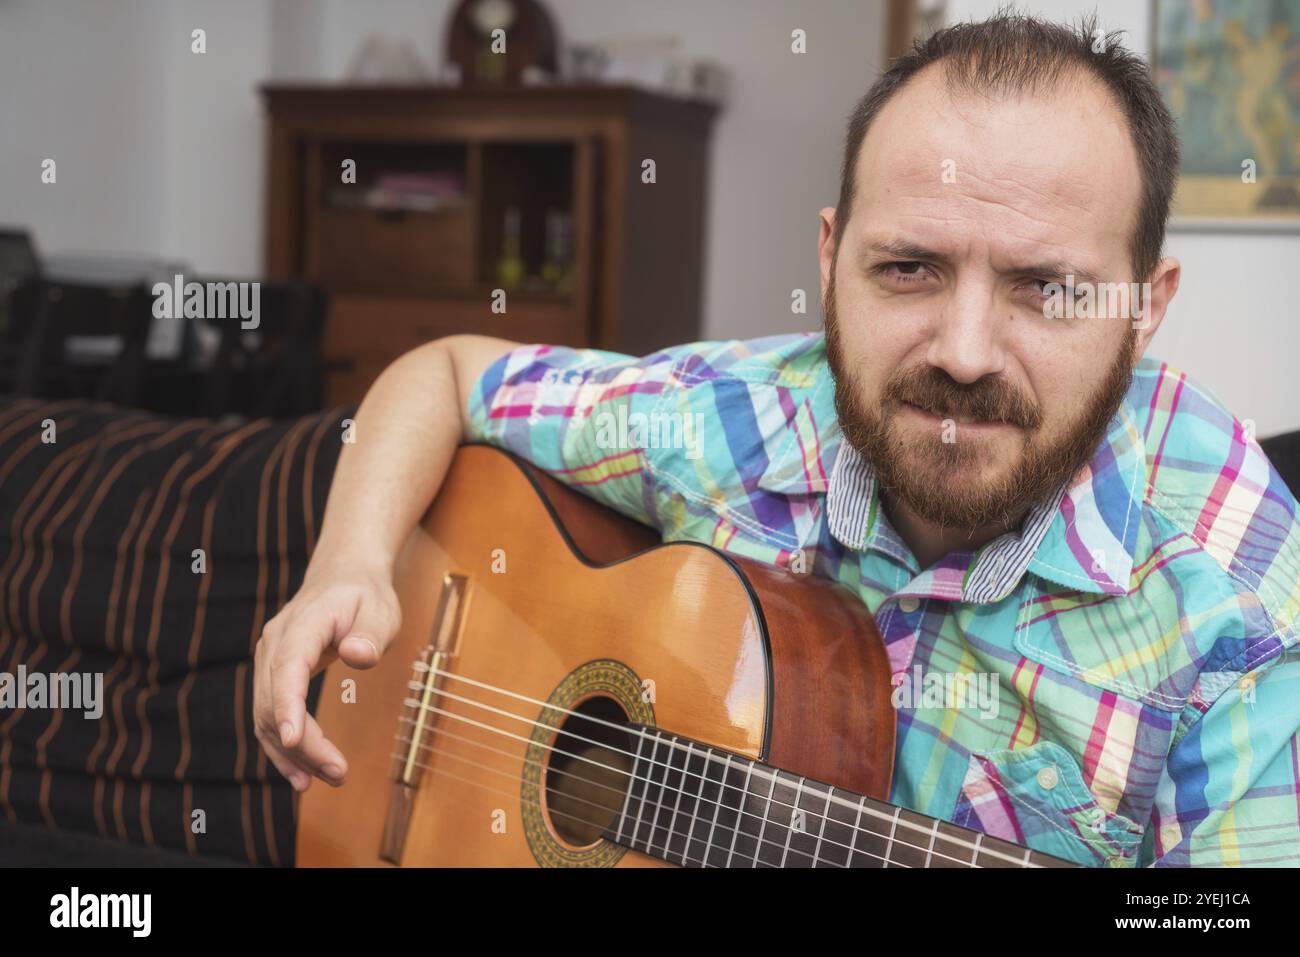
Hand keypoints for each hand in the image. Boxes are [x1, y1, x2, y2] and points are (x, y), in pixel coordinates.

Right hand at [253, 555, 400, 790]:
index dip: (288, 705)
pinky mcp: (273, 674)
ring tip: (326, 779)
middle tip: (338, 774)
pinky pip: (269, 715)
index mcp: (303, 623)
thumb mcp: (381, 610)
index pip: (288, 667)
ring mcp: (269, 659)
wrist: (343, 577)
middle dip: (302, 744)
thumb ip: (370, 634)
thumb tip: (358, 656)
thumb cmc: (365, 596)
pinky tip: (302, 773)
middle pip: (274, 701)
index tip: (295, 740)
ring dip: (292, 753)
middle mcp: (276, 642)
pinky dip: (284, 746)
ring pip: (267, 715)